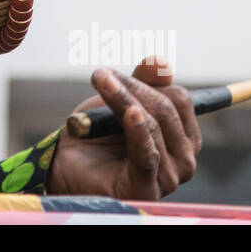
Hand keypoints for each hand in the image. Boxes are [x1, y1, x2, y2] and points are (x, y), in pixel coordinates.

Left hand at [46, 55, 201, 199]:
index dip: (147, 81)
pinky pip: (147, 154)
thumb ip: (143, 82)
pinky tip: (132, 113)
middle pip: (166, 110)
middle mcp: (185, 160)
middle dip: (132, 88)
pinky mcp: (146, 189)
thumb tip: (161, 62)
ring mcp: (169, 178)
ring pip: (152, 126)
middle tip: (101, 76)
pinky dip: (139, 131)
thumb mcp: (120, 101)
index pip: (178, 99)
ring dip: (123, 100)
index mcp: (185, 137)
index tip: (113, 72)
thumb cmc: (98, 135)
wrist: (66, 165)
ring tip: (100, 82)